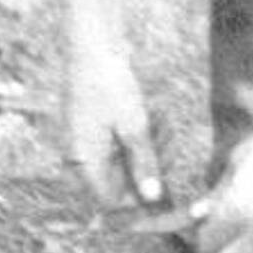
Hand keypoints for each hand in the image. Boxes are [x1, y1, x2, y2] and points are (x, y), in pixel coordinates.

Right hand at [64, 0, 165, 207]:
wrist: (92, 46)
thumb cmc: (109, 84)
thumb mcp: (133, 125)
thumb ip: (144, 163)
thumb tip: (153, 198)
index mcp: (85, 162)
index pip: (112, 202)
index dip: (141, 205)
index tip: (170, 198)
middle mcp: (83, 157)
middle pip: (121, 183)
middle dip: (149, 172)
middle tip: (168, 149)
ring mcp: (89, 143)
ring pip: (126, 163)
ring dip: (149, 153)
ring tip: (163, 127)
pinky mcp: (98, 129)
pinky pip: (124, 146)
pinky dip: (142, 139)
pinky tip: (156, 120)